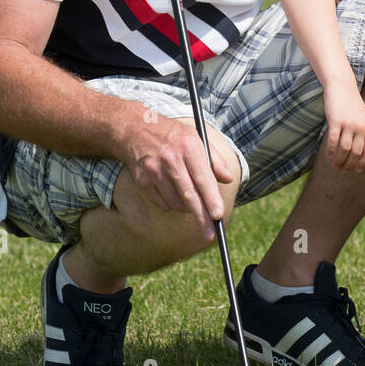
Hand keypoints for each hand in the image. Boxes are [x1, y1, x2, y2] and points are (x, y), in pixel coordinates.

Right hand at [122, 110, 235, 240]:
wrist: (135, 130)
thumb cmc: (173, 136)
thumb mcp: (197, 138)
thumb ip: (215, 159)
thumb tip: (228, 179)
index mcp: (188, 148)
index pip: (202, 177)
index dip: (210, 198)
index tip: (218, 214)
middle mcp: (171, 160)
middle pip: (189, 195)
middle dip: (202, 217)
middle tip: (211, 235)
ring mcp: (155, 172)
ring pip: (176, 203)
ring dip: (186, 206)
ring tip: (185, 191)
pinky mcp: (142, 182)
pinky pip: (162, 204)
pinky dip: (170, 204)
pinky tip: (169, 189)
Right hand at [322, 81, 364, 170]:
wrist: (342, 86)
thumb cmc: (351, 104)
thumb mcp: (362, 118)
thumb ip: (362, 133)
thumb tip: (357, 154)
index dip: (363, 163)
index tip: (356, 170)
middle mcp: (361, 127)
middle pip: (356, 153)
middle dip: (349, 164)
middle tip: (342, 169)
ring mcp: (348, 123)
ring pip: (344, 149)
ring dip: (339, 160)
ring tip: (334, 165)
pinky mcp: (335, 120)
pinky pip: (333, 140)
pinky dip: (330, 150)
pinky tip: (328, 155)